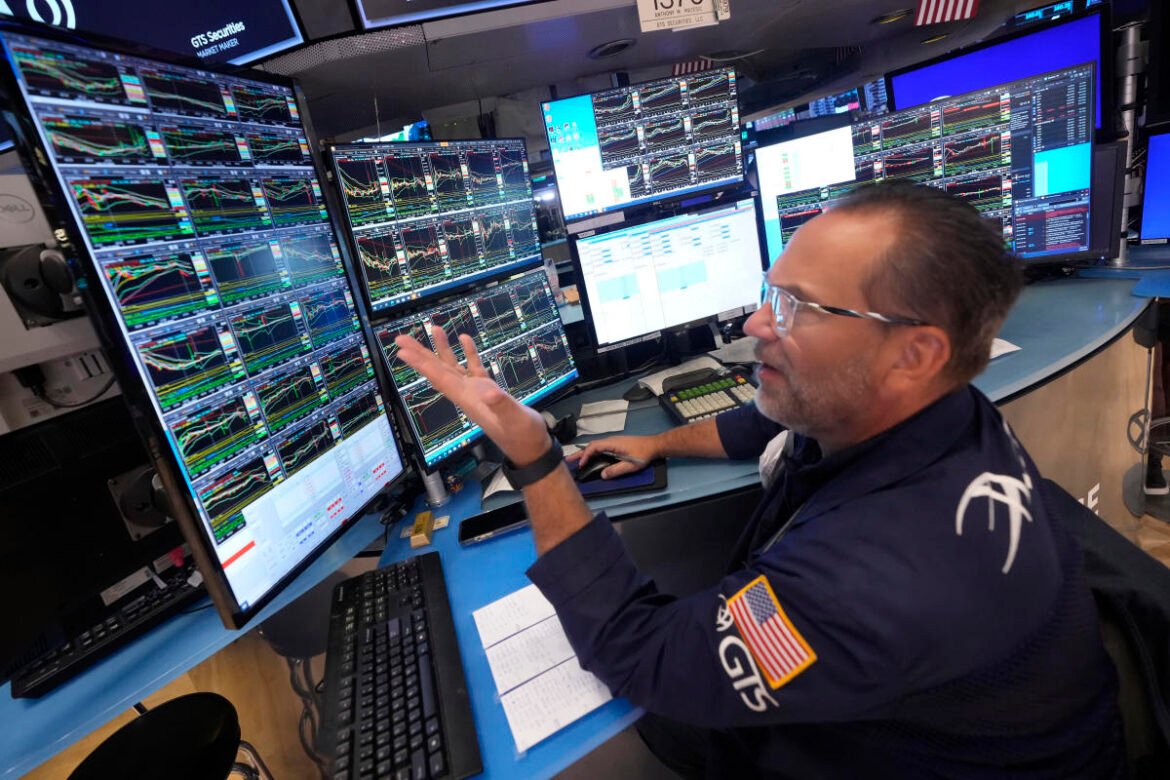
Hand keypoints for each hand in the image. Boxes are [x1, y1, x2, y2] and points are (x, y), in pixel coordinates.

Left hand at [394, 326, 549, 465]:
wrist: (530, 446)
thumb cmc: (521, 435)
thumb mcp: (513, 420)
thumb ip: (501, 405)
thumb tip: (489, 392)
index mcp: (468, 399)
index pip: (439, 378)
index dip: (421, 364)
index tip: (403, 351)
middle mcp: (467, 394)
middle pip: (438, 371)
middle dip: (420, 354)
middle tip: (402, 339)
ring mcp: (476, 391)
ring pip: (453, 367)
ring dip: (442, 349)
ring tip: (435, 329)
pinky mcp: (488, 390)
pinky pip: (473, 368)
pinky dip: (468, 353)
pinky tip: (465, 339)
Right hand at [569, 435, 659, 478]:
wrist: (654, 446)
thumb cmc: (643, 454)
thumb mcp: (631, 465)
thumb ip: (617, 470)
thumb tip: (602, 475)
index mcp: (612, 444)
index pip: (594, 447)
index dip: (585, 455)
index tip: (581, 465)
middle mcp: (611, 441)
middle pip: (591, 446)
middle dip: (579, 453)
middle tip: (567, 460)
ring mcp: (613, 442)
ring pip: (595, 446)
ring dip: (585, 453)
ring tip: (575, 460)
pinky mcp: (616, 445)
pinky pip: (600, 447)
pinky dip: (592, 452)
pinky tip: (590, 458)